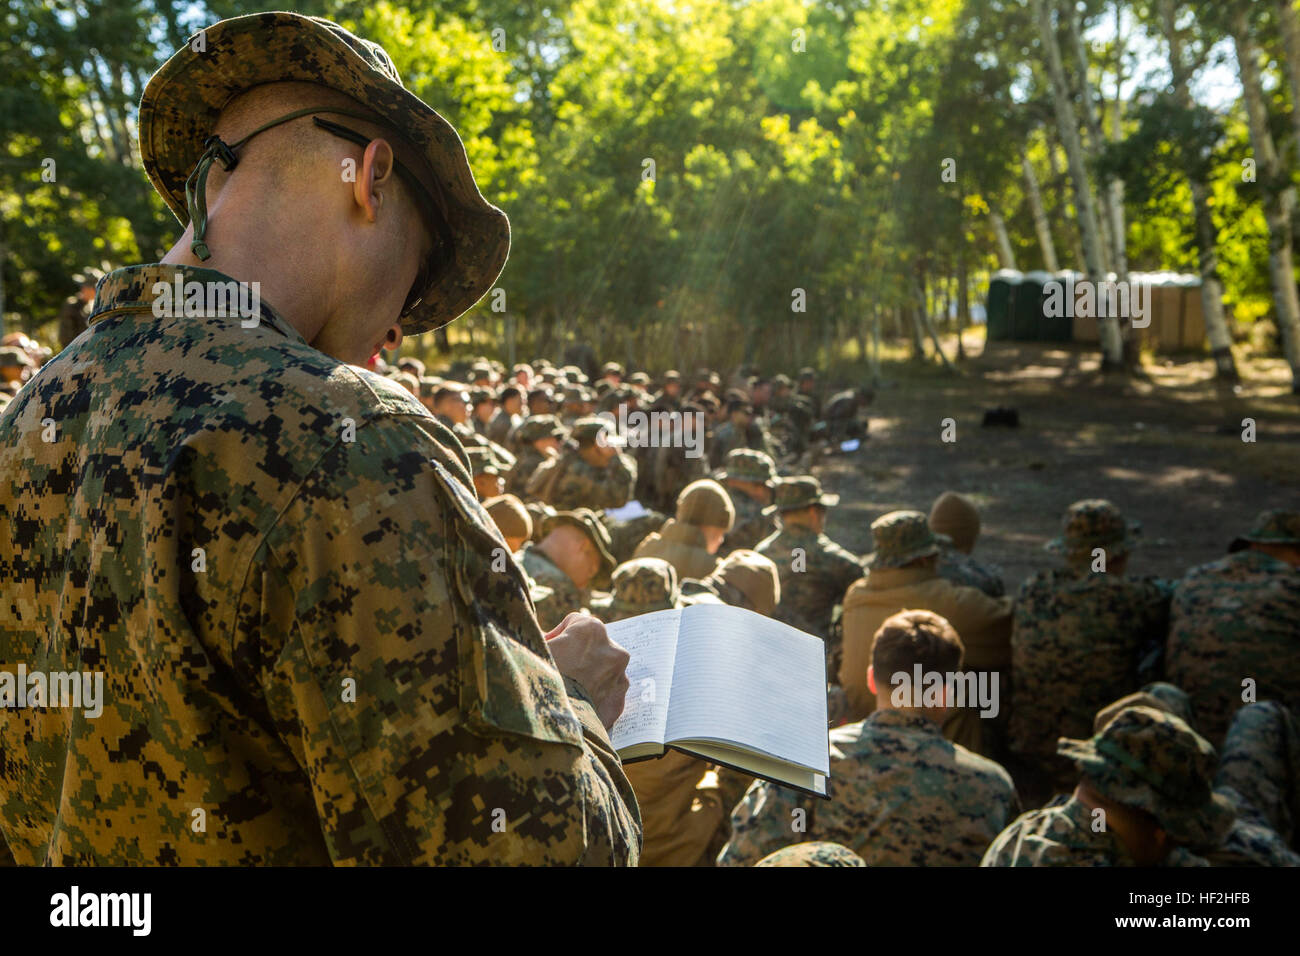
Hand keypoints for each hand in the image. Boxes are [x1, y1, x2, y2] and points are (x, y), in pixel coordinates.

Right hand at [545, 612, 630, 730]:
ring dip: (587, 677)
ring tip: (565, 691)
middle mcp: (613, 651)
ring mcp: (619, 679)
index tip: (547, 649)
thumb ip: (543, 638)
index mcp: (592, 630)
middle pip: (592, 647)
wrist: (546, 725)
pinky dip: (593, 698)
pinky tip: (574, 705)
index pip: (575, 623)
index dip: (557, 636)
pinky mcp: (617, 703)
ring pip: (602, 671)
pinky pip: (605, 695)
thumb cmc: (535, 679)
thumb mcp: (533, 649)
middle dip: (576, 656)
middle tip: (556, 671)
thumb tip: (542, 639)